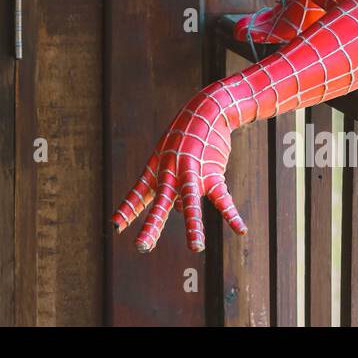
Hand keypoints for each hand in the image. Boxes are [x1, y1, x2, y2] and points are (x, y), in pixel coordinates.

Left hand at [112, 88, 248, 251]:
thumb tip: (178, 210)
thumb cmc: (184, 136)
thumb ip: (171, 185)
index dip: (127, 209)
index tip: (116, 226)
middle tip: (141, 247)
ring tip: (196, 248)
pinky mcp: (212, 172)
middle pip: (159, 203)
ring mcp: (192, 172)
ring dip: (193, 225)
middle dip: (151, 227)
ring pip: (191, 202)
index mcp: (156, 168)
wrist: (207, 109)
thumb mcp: (169, 157)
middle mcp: (171, 172)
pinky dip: (232, 214)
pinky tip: (241, 230)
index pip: (138, 193)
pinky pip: (223, 198)